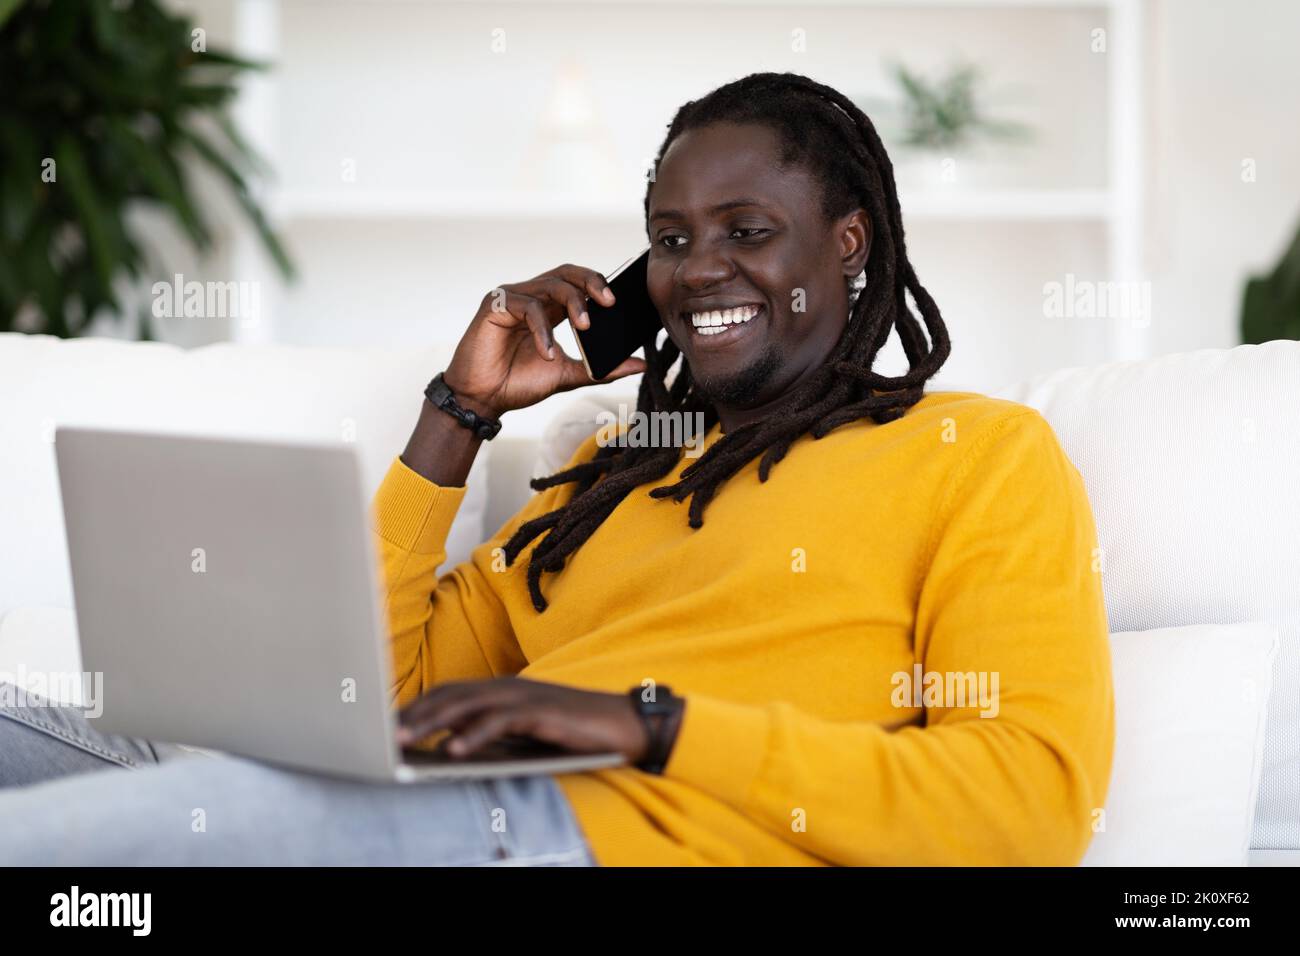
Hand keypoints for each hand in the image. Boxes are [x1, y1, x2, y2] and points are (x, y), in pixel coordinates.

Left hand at [396, 677, 652, 763]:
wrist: (619, 724)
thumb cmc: (570, 732)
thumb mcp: (522, 733)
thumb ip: (489, 733)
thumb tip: (449, 745)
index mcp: (500, 690)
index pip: (448, 693)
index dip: (416, 706)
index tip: (385, 722)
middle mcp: (506, 687)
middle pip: (449, 696)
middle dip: (413, 713)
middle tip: (378, 731)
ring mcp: (522, 697)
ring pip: (466, 706)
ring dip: (431, 723)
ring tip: (402, 740)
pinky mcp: (539, 712)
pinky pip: (499, 722)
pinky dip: (474, 735)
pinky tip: (454, 751)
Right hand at [443, 264, 648, 416]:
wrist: (483, 401)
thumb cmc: (518, 384)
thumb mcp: (569, 375)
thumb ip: (602, 369)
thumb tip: (641, 364)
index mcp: (549, 308)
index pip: (578, 282)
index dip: (599, 284)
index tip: (621, 301)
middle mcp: (531, 297)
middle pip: (567, 273)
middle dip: (592, 282)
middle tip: (610, 302)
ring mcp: (512, 298)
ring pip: (550, 284)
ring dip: (573, 303)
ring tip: (585, 328)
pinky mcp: (494, 304)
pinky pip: (527, 307)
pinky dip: (542, 330)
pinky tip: (548, 353)